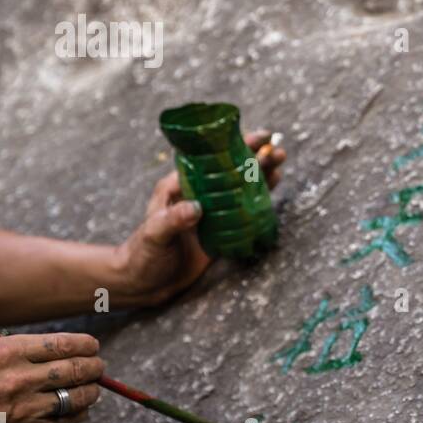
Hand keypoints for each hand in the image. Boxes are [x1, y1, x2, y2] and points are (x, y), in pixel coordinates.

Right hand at [0, 333, 102, 422]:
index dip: (87, 345)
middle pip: (78, 369)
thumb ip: (24, 352)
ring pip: (81, 396)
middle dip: (96, 367)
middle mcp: (20, 379)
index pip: (65, 344)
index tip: (92, 347)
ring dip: (92, 390)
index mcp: (8, 353)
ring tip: (92, 387)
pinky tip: (77, 409)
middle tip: (98, 367)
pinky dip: (79, 412)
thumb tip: (66, 350)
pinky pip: (69, 420)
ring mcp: (26, 408)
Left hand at [110, 131, 285, 307]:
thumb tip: (197, 207)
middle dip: (254, 158)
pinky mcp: (221, 231)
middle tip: (277, 150)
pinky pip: (243, 212)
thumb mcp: (153, 235)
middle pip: (230, 170)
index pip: (210, 160)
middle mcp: (198, 194)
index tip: (254, 139)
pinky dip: (259, 202)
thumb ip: (172, 220)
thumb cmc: (142, 255)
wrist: (145, 283)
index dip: (232, 147)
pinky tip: (273, 193)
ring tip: (280, 165)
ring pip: (240, 188)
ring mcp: (212, 213)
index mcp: (180, 186)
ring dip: (260, 176)